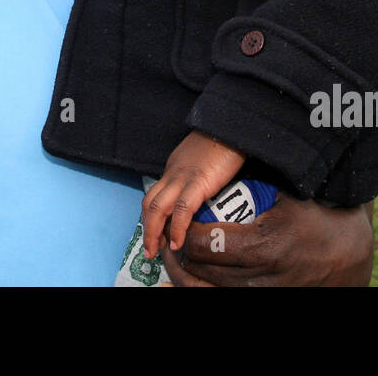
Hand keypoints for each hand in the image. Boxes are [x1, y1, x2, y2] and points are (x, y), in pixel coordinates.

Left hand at [141, 131, 245, 258]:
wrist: (230, 126)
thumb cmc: (222, 142)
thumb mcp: (203, 161)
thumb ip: (198, 177)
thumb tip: (203, 197)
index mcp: (174, 169)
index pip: (155, 196)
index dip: (152, 218)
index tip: (155, 236)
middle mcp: (173, 173)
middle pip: (149, 203)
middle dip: (147, 229)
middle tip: (149, 250)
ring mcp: (183, 177)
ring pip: (158, 207)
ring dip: (153, 233)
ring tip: (156, 251)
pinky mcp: (198, 182)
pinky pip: (182, 209)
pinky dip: (177, 228)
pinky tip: (178, 243)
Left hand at [160, 195, 374, 286]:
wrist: (347, 255)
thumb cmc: (315, 217)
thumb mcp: (286, 196)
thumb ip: (251, 185)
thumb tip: (219, 153)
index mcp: (264, 245)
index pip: (205, 244)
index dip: (183, 234)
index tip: (177, 222)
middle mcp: (261, 276)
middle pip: (201, 271)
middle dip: (179, 256)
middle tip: (168, 241)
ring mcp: (262, 294)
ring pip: (208, 291)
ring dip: (186, 277)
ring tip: (176, 260)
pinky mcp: (263, 301)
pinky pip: (222, 299)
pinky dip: (203, 289)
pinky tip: (190, 279)